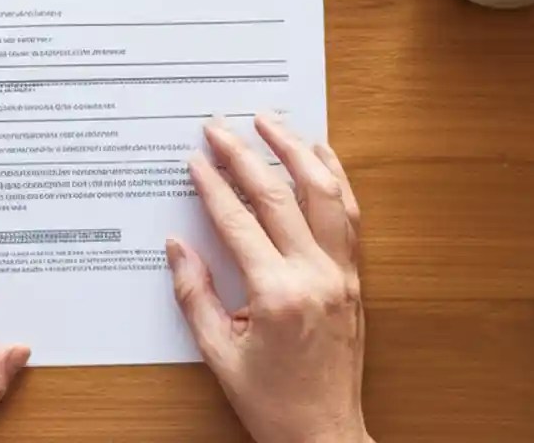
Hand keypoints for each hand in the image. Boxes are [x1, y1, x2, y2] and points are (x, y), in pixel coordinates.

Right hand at [166, 115, 373, 442]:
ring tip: (272, 123)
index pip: (240, 222)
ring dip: (297, 152)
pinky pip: (349, 215)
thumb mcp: (219, 354)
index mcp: (278, 294)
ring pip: (325, 193)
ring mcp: (342, 274)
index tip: (196, 159)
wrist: (324, 434)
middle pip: (279, 197)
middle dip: (245, 157)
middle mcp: (316, 275)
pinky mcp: (355, 278)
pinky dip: (334, 179)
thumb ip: (195, 295)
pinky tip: (317, 157)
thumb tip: (177, 246)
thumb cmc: (272, 402)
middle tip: (220, 128)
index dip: (213, 186)